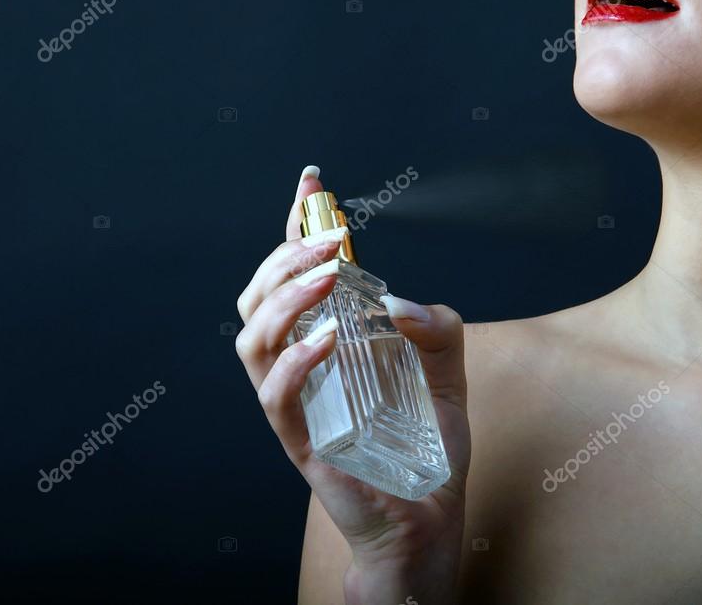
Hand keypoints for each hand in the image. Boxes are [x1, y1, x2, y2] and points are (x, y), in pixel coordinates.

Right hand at [235, 166, 470, 603]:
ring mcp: (296, 402)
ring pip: (252, 339)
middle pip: (258, 297)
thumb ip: (438, 327)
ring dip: (283, 299)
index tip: (311, 181)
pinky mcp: (301, 439)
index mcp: (326, 342)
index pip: (295, 275)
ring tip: (324, 278)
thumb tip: (396, 300)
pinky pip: (275, 396)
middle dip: (286, 256)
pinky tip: (331, 339)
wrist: (426, 520)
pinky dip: (296, 361)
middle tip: (330, 239)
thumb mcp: (449, 374)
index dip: (296, 225)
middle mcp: (301, 366)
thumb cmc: (427, 448)